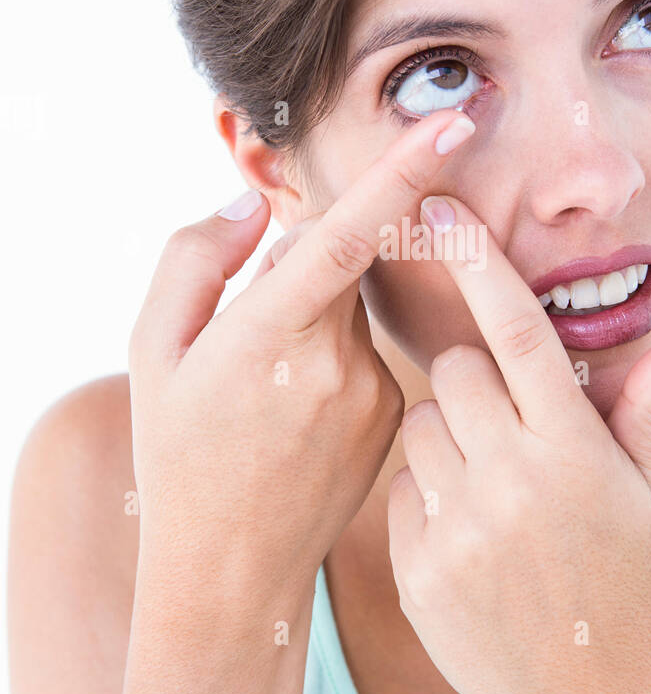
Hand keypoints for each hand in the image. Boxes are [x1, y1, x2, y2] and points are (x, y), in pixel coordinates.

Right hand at [127, 110, 475, 619]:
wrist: (230, 571)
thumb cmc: (179, 455)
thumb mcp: (152, 354)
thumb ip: (195, 260)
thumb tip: (257, 204)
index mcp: (268, 336)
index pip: (347, 236)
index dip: (403, 173)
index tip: (454, 122)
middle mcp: (335, 361)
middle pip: (342, 259)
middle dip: (306, 260)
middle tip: (254, 333)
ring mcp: (373, 394)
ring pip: (353, 307)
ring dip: (316, 317)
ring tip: (269, 395)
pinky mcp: (393, 416)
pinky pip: (367, 351)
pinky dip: (334, 357)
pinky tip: (299, 416)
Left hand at [388, 195, 650, 693]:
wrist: (581, 692)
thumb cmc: (617, 571)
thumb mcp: (642, 489)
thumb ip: (648, 405)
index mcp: (573, 451)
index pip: (518, 333)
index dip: (480, 265)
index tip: (442, 211)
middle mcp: (513, 481)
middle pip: (453, 371)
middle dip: (471, 382)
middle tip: (502, 427)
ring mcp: (460, 528)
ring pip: (419, 424)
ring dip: (446, 439)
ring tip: (487, 487)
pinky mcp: (416, 568)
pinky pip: (399, 488)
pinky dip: (425, 497)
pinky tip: (465, 536)